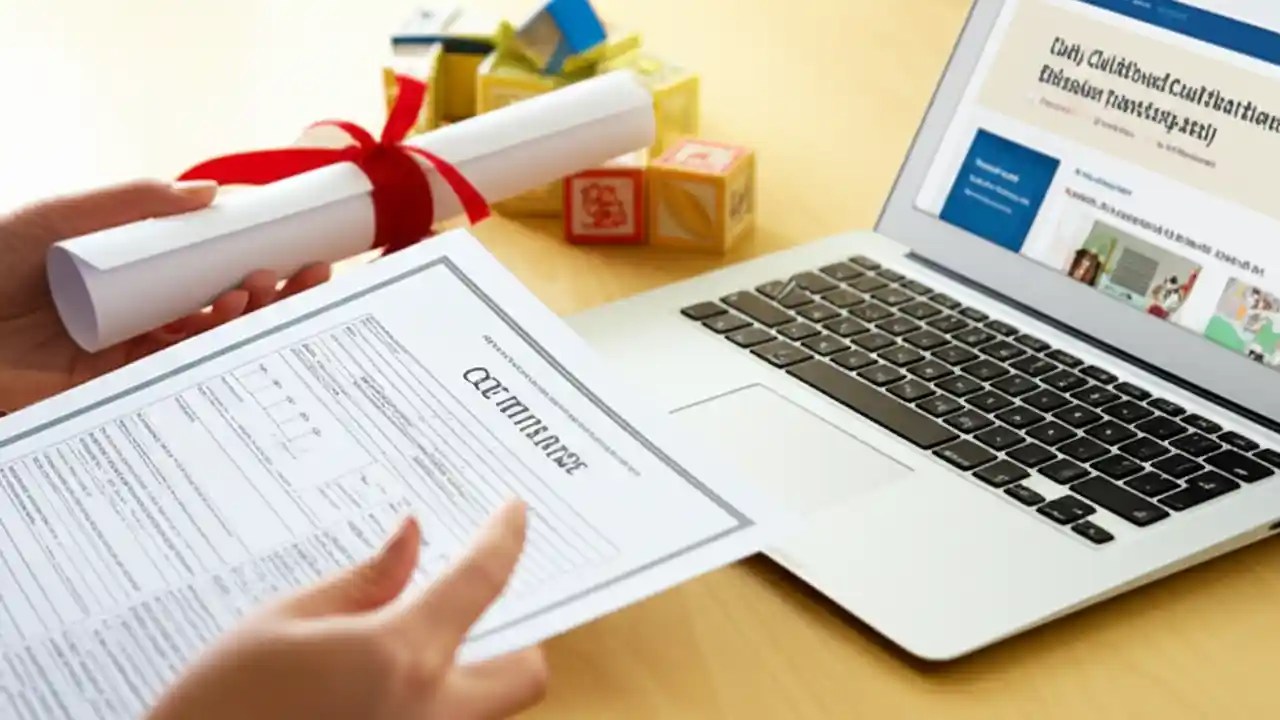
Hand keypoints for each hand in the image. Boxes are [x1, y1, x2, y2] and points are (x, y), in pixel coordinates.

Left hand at [0, 179, 330, 411]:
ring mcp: (129, 358)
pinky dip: (211, 349)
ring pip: (209, 345)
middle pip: (222, 314)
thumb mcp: (64, 215)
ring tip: (263, 285)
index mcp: (133, 283)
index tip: (295, 250)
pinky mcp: (115, 391)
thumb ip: (134, 199)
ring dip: (248, 315)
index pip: (209, 277)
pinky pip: (177, 377)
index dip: (256, 265)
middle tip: (307, 273)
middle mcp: (139, 322)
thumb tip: (212, 193)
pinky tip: (230, 319)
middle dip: (273, 295)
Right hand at [147, 501, 547, 719]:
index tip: (514, 514)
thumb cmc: (219, 704)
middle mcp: (430, 713)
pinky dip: (436, 702)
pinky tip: (388, 683)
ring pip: (489, 709)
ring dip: (476, 674)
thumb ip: (363, 581)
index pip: (481, 582)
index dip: (504, 538)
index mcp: (401, 658)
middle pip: (523, 671)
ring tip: (423, 639)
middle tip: (475, 605)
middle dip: (517, 635)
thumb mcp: (284, 623)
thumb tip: (411, 538)